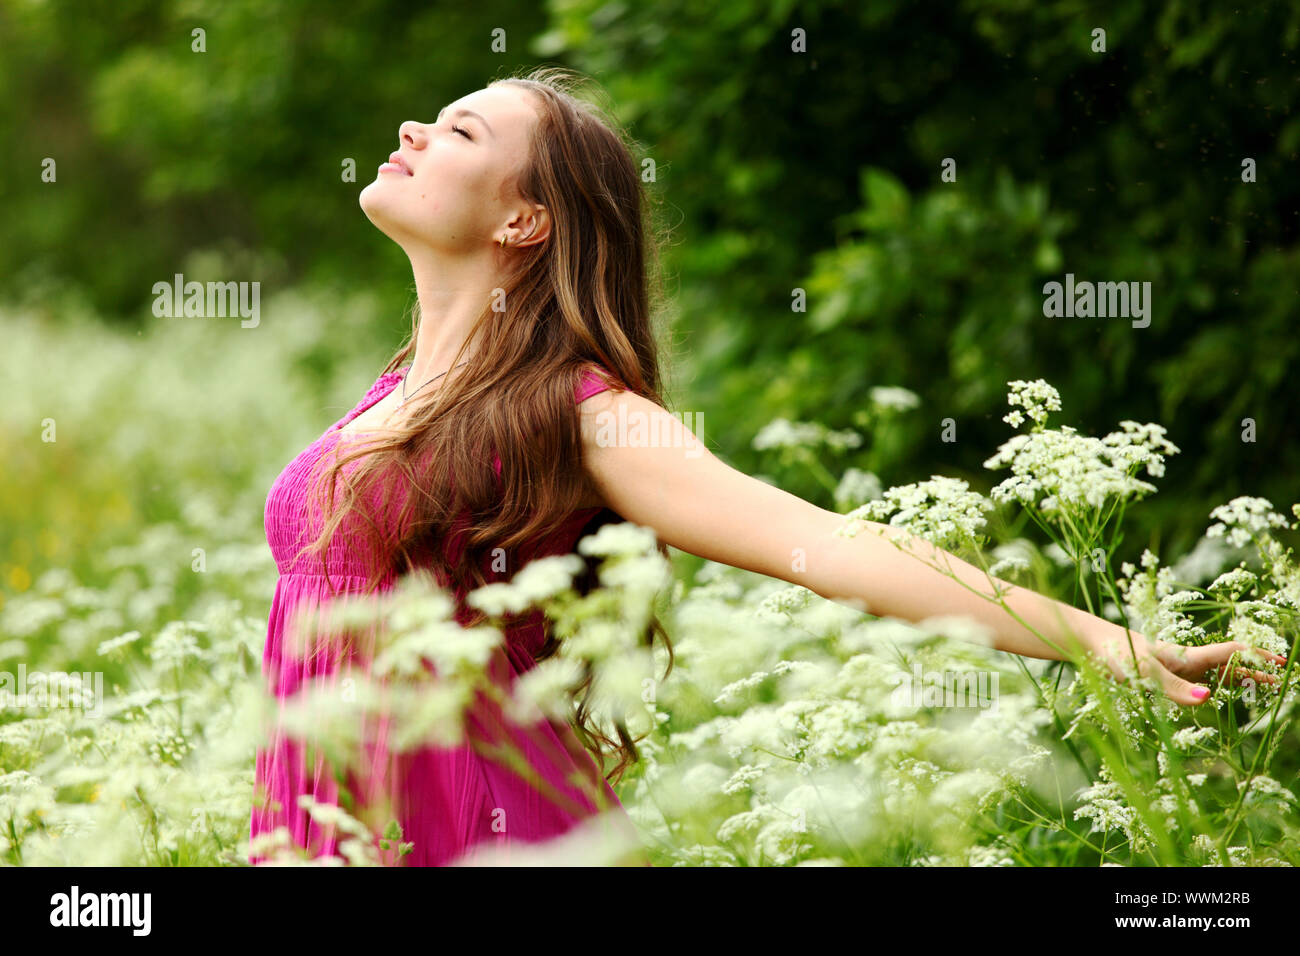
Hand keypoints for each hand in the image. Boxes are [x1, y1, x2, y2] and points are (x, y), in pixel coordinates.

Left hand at [1083, 624, 1288, 705]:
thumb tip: (1207, 700)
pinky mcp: (1160, 676)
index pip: (1232, 653)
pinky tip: (1217, 694)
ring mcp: (1173, 668)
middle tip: (1284, 681)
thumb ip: (1174, 689)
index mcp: (1187, 656)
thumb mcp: (1144, 673)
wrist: (1087, 643)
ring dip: (1238, 680)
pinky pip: (1195, 683)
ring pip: (1214, 674)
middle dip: (1256, 672)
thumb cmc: (1115, 654)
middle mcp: (1185, 661)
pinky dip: (1213, 687)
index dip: (1258, 656)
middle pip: (1229, 665)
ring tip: (1262, 687)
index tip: (1283, 661)